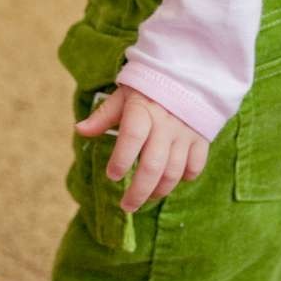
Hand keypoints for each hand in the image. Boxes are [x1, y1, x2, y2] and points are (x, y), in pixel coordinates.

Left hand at [76, 85, 209, 213]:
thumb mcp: (124, 96)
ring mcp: (185, 132)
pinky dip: (184, 178)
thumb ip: (103, 116)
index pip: (131, 138)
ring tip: (146, 198)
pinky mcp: (201, 138)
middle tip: (127, 206)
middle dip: (138, 191)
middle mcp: (165, 123)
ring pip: (173, 171)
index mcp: (143, 110)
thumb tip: (79, 130)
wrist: (187, 75)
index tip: (112, 176)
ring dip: (159, 190)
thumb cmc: (148, 88)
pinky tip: (172, 180)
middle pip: (152, 165)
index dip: (121, 160)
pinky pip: (195, 166)